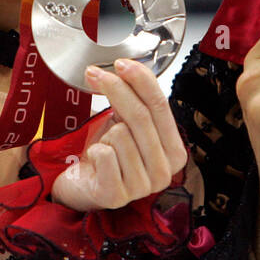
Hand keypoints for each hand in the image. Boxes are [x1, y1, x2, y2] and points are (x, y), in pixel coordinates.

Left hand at [51, 58, 189, 211]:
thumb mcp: (127, 124)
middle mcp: (164, 172)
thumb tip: (124, 67)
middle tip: (94, 74)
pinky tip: (98, 162)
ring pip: (120, 134)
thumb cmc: (110, 154)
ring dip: (106, 135)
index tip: (122, 63)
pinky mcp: (117, 196)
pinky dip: (96, 151)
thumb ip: (134, 100)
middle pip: (140, 116)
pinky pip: (105, 154)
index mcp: (174, 151)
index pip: (161, 106)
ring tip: (105, 148)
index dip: (142, 80)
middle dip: (115, 89)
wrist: (85, 186)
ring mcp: (142, 187)